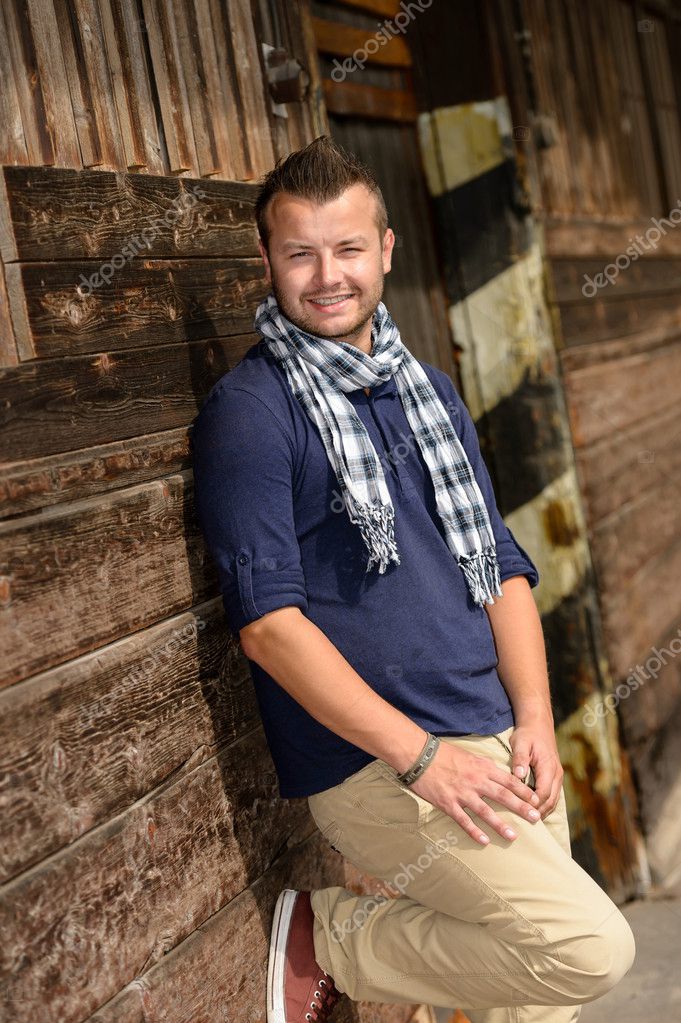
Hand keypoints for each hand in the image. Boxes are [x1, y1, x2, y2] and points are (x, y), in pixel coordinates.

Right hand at [408, 741, 542, 846]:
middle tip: (536, 818)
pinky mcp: (448, 803)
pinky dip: (474, 832)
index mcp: (482, 768)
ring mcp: (462, 793)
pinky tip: (484, 841)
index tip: (537, 800)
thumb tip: (500, 773)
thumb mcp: (470, 755)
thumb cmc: (445, 754)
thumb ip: (486, 766)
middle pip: (503, 796)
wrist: (420, 755)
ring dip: (500, 825)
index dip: (524, 791)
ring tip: (513, 836)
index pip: (508, 780)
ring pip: (485, 811)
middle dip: (521, 808)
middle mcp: (475, 781)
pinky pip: (463, 820)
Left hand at [509, 720, 563, 818]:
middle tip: (523, 823)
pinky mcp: (554, 777)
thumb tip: (519, 775)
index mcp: (548, 767)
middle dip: (538, 812)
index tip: (521, 813)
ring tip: (528, 822)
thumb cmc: (528, 734)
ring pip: (553, 800)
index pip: (543, 793)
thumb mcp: (520, 743)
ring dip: (542, 811)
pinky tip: (533, 810)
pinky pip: (552, 795)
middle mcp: (556, 774)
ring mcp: (557, 776)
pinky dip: (544, 805)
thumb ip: (520, 759)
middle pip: (550, 800)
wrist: (538, 724)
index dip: (533, 805)